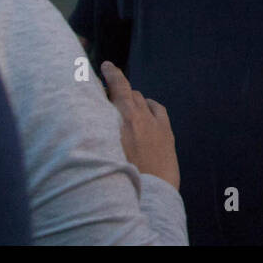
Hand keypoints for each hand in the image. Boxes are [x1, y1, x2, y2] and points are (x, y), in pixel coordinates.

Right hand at [101, 61, 179, 188]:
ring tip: (126, 104)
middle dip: (118, 90)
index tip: (106, 65)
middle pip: (127, 93)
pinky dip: (150, 106)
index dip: (111, 73)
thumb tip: (97, 117)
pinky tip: (147, 109)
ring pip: (142, 100)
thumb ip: (100, 129)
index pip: (115, 88)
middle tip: (110, 92)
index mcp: (120, 120)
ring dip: (133, 99)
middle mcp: (137, 117)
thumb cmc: (120, 178)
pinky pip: (158, 109)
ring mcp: (154, 124)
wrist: (150, 196)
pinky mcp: (166, 133)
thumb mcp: (104, 151)